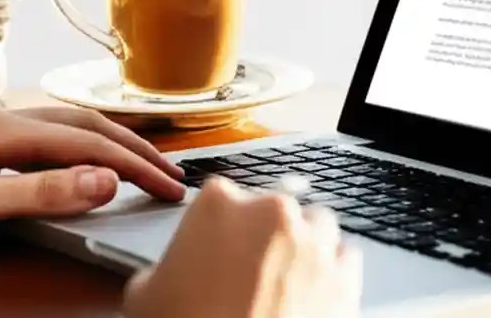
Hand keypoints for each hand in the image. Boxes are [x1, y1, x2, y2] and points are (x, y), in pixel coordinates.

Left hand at [0, 107, 185, 240]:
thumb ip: (42, 193)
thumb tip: (103, 181)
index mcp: (9, 129)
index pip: (93, 144)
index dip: (138, 166)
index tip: (170, 186)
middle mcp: (6, 118)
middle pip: (89, 124)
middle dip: (136, 147)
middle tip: (171, 174)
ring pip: (70, 123)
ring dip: (111, 140)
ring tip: (140, 161)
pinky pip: (49, 131)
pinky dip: (82, 141)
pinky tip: (82, 156)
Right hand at [123, 178, 361, 317]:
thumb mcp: (144, 295)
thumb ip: (162, 268)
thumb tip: (169, 275)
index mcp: (217, 204)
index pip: (221, 196)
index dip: (218, 225)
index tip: (216, 247)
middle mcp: (271, 212)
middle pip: (274, 208)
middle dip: (265, 234)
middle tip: (249, 270)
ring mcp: (313, 242)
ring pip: (317, 226)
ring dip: (304, 245)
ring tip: (286, 278)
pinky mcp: (344, 276)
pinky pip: (346, 258)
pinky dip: (333, 271)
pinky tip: (314, 292)